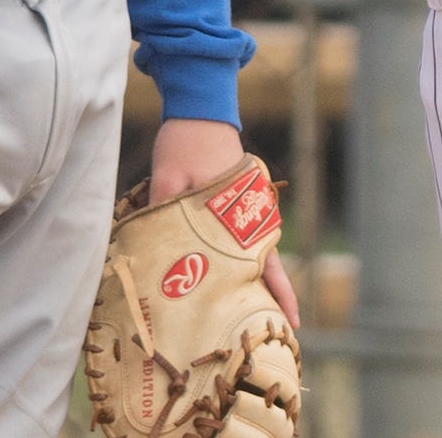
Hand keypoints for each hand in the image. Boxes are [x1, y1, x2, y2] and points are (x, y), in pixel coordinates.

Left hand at [149, 117, 302, 327]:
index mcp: (241, 213)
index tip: (291, 321)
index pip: (268, 261)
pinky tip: (222, 279)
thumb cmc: (187, 140)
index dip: (280, 293)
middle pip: (267, 265)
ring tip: (243, 316)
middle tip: (270, 332)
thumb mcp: (168, 175)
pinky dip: (236, 261)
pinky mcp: (230, 204)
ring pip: (253, 255)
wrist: (199, 107)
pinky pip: (237, 240)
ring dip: (253, 282)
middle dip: (270, 298)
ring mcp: (242, 209)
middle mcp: (248, 215)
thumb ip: (162, 208)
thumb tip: (150, 249)